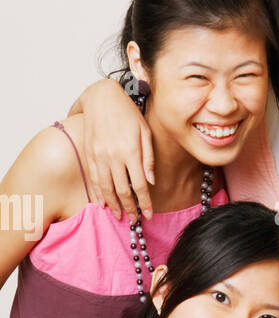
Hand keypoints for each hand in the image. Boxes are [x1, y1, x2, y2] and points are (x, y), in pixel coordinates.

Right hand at [80, 79, 154, 219]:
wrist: (101, 98)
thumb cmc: (127, 112)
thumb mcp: (145, 131)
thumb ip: (148, 157)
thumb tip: (150, 182)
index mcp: (130, 151)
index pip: (139, 185)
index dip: (145, 203)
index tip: (149, 215)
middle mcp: (113, 156)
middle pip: (122, 191)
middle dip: (130, 208)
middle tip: (135, 220)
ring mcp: (99, 156)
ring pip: (105, 188)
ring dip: (113, 205)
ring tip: (118, 216)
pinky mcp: (89, 154)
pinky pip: (93, 179)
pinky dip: (97, 193)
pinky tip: (102, 203)